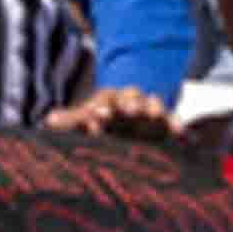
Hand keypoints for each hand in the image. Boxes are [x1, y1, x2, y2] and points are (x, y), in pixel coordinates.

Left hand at [41, 84, 175, 140]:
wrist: (133, 108)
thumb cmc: (105, 116)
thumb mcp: (89, 116)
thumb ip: (73, 121)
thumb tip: (49, 121)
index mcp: (109, 101)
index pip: (104, 102)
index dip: (101, 109)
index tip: (98, 115)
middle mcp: (130, 102)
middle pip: (131, 99)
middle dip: (131, 103)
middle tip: (131, 109)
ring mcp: (149, 110)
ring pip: (153, 104)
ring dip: (154, 107)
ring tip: (156, 113)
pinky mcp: (166, 122)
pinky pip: (173, 120)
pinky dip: (178, 124)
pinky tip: (183, 132)